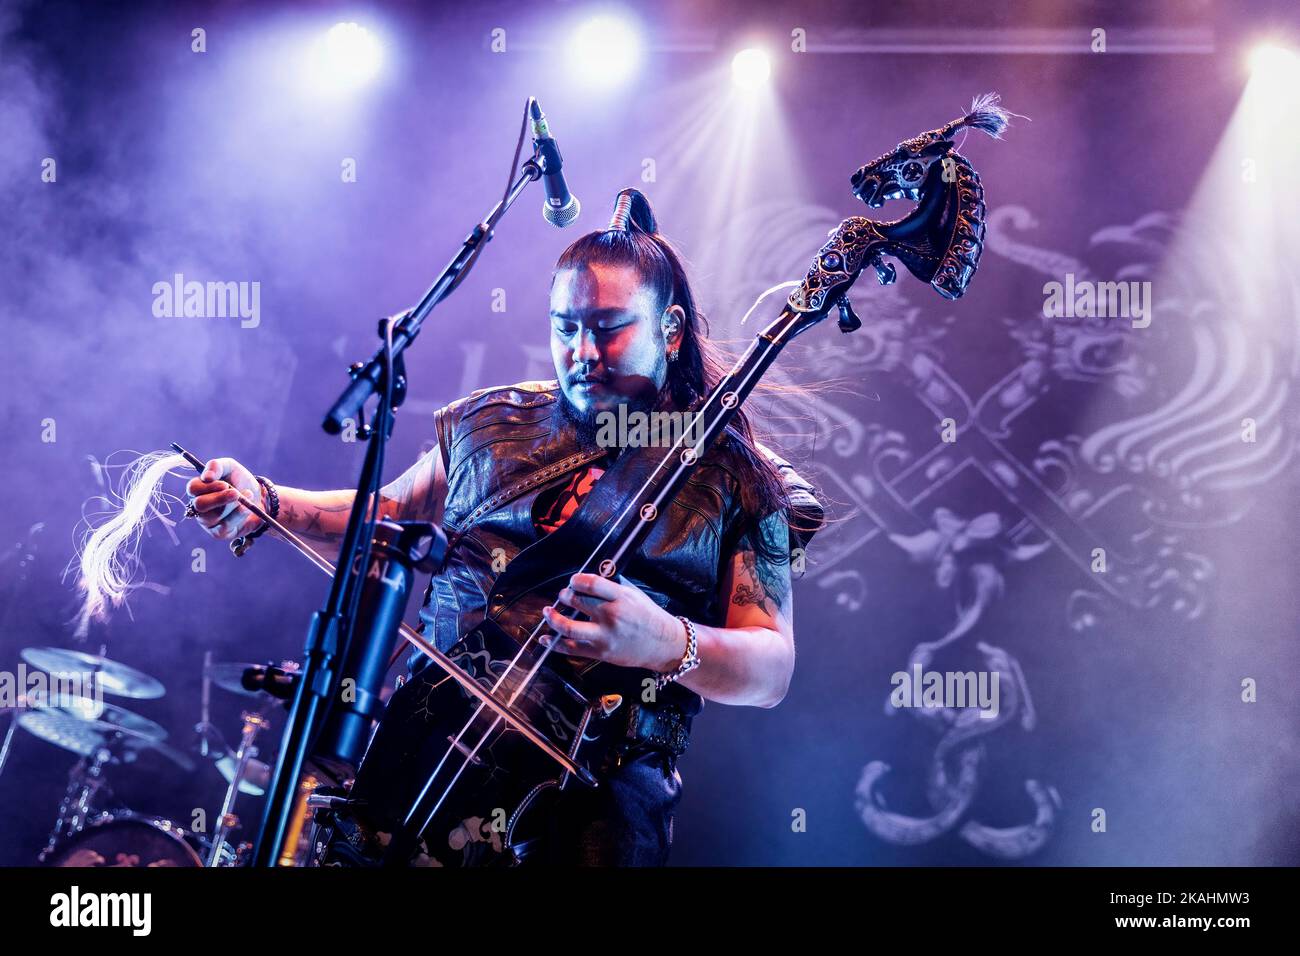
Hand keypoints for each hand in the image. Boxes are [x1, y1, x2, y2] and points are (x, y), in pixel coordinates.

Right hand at [185, 457, 262, 540]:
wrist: (259, 498)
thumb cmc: (239, 481)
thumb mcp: (229, 467)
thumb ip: (216, 466)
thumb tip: (206, 476)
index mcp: (198, 490)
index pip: (193, 489)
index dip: (208, 486)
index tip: (225, 483)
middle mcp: (199, 507)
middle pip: (200, 505)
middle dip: (220, 498)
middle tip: (236, 493)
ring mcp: (207, 522)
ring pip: (214, 516)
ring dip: (233, 505)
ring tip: (247, 496)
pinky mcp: (219, 533)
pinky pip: (225, 526)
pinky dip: (239, 515)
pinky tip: (247, 508)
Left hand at [540, 573, 686, 672]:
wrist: (663, 644)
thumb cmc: (649, 617)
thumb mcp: (634, 594)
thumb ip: (611, 587)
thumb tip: (589, 579)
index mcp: (620, 598)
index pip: (591, 583)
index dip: (576, 580)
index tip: (573, 581)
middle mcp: (611, 616)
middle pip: (576, 601)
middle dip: (564, 595)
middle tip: (563, 595)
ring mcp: (604, 636)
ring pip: (568, 627)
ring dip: (553, 618)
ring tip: (548, 612)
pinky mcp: (600, 653)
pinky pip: (571, 649)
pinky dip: (554, 644)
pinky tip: (546, 638)